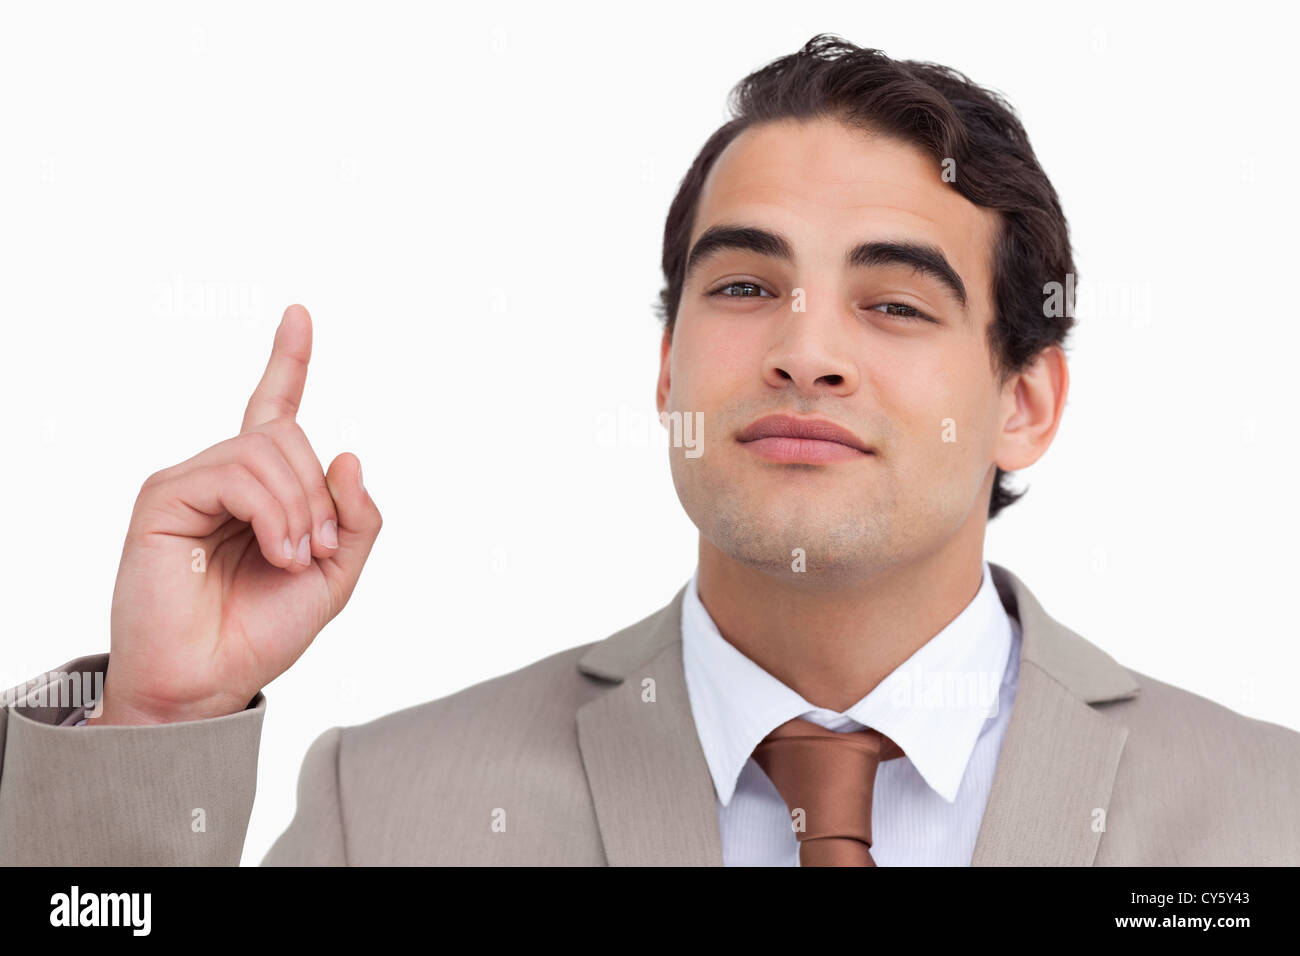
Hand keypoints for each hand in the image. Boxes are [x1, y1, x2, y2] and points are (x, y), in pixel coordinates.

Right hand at [88, 304, 381, 724]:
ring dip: (302, 509)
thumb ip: (357, 519)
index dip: (288, 361)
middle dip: (322, 495)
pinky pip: (238, 472)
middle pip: (291, 435)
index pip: (275, 409)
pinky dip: (274, 513)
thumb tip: (349, 453)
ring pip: (270, 449)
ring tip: (294, 559)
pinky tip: (275, 552)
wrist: (209, 681)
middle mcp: (224, 476)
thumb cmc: (261, 632)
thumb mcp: (336, 576)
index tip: (300, 314)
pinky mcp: (165, 496)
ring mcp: (192, 482)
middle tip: (317, 553)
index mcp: (262, 490)